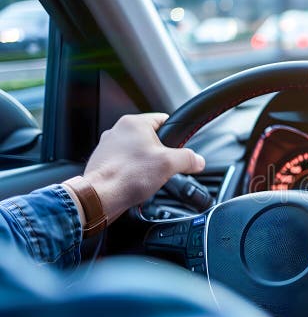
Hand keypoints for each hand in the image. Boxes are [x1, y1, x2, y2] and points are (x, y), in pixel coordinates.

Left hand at [77, 113, 204, 221]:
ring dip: (146, 163)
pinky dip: (133, 172)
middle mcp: (118, 130)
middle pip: (151, 138)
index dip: (176, 134)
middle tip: (164, 167)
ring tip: (148, 177)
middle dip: (160, 153)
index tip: (180, 147)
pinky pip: (125, 163)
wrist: (100, 197)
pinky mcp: (103, 162)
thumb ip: (189, 159)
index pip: (163, 119)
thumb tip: (198, 160)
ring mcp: (108, 146)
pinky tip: (136, 183)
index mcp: (133, 123)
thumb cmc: (127, 176)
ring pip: (137, 151)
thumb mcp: (169, 165)